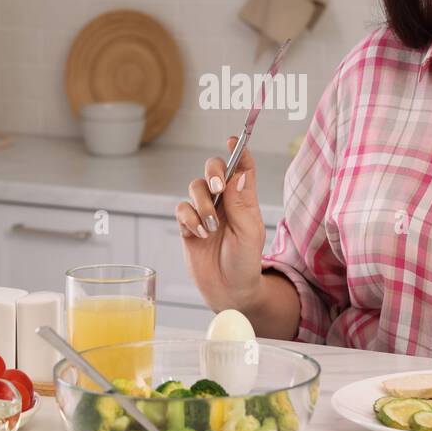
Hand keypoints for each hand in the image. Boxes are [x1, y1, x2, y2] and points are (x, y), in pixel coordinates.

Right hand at [175, 136, 266, 310]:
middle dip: (213, 172)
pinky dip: (189, 218)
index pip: (242, 167)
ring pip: (194, 187)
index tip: (234, 140)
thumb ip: (241, 203)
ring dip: (202, 203)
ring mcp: (204, 212)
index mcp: (244, 198)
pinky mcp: (188, 225)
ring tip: (210, 226)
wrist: (228, 290)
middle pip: (213, 169)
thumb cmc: (245, 261)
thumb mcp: (249, 232)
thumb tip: (238, 174)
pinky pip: (182, 209)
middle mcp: (224, 201)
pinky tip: (199, 233)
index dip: (239, 150)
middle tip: (217, 186)